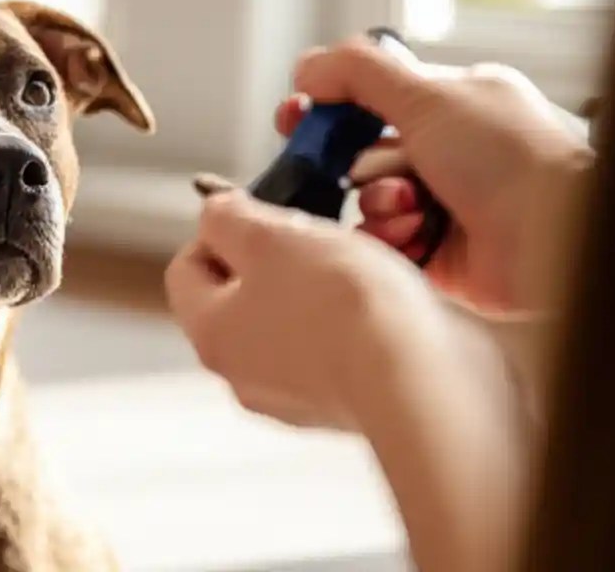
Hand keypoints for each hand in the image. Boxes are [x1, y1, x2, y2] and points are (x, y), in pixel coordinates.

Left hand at [164, 188, 447, 428]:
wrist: (428, 380)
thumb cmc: (342, 303)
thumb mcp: (269, 237)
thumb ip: (228, 218)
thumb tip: (214, 214)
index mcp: (211, 336)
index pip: (186, 268)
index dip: (219, 229)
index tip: (263, 212)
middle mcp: (245, 375)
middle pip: (241, 294)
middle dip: (274, 253)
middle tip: (313, 232)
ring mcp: (299, 397)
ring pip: (294, 317)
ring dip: (319, 282)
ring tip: (357, 260)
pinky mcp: (353, 402)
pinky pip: (340, 344)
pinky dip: (355, 316)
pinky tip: (387, 299)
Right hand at [279, 40, 592, 310]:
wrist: (553, 242)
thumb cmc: (509, 161)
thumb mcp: (428, 94)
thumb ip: (358, 71)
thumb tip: (306, 66)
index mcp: (452, 103)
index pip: (371, 95)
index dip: (327, 105)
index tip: (295, 115)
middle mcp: (445, 152)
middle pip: (359, 151)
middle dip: (349, 160)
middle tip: (338, 168)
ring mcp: (440, 203)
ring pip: (366, 200)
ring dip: (377, 202)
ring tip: (410, 207)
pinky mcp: (433, 253)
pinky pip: (381, 243)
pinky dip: (389, 238)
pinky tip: (415, 235)